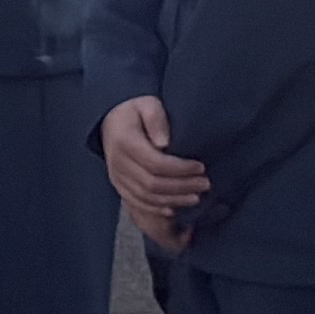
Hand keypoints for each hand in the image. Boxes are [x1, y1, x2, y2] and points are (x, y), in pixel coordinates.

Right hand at [99, 94, 211, 247]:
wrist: (110, 121)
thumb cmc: (134, 111)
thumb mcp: (147, 104)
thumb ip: (156, 119)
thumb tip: (164, 143)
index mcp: (125, 141)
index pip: (155, 163)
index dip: (180, 169)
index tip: (201, 167)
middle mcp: (118, 162)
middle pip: (152, 183)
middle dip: (182, 187)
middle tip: (205, 184)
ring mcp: (116, 176)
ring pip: (146, 197)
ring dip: (173, 200)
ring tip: (196, 197)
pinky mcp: (118, 185)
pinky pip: (137, 203)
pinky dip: (156, 209)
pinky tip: (174, 209)